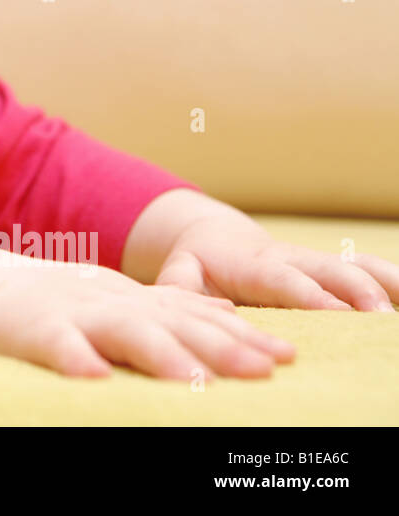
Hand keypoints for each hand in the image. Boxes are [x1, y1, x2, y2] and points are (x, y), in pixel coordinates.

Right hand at [0, 258, 295, 380]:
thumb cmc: (50, 302)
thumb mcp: (115, 295)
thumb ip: (169, 303)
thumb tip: (227, 308)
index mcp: (132, 299)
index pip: (195, 314)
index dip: (241, 333)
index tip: (286, 355)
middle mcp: (109, 302)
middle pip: (171, 321)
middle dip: (219, 345)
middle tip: (264, 368)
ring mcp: (71, 314)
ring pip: (121, 331)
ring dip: (160, 353)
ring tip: (194, 380)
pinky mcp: (31, 330)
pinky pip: (55, 346)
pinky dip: (73, 359)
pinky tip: (93, 378)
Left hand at [154, 216, 398, 311]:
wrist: (211, 238)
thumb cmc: (196, 265)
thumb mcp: (179, 272)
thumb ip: (178, 285)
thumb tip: (181, 297)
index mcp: (254, 263)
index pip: (285, 279)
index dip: (311, 294)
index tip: (337, 312)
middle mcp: (290, 258)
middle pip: (330, 270)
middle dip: (358, 291)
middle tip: (381, 317)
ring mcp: (313, 261)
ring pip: (355, 264)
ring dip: (384, 284)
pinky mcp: (329, 267)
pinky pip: (369, 267)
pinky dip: (393, 279)